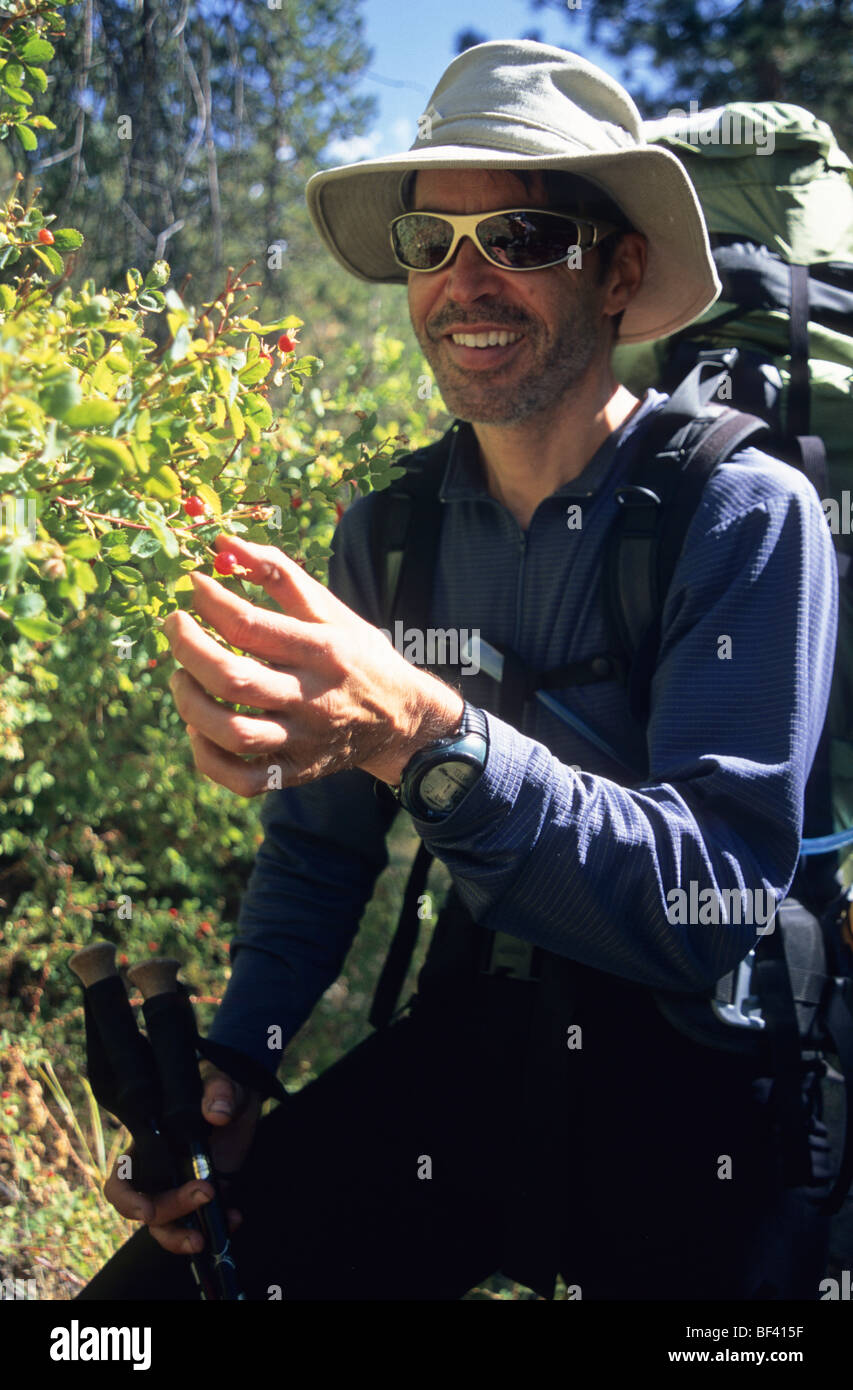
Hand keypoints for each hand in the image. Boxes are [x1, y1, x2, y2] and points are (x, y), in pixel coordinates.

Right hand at [104, 1065, 261, 1255]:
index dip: (127, 1200)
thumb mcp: (222, 1082)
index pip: (121, 1181)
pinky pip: (202, 1223)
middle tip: (206, 1192)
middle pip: (150, 1208)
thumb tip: (217, 1113)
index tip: (148, 1212)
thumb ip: (218, 1092)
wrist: (244, 1102)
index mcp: (149, 1145)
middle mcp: (160, 1172)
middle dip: (174, 1208)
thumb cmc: (221, 1087)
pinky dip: (217, 1227)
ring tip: (206, 1238)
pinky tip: (235, 1218)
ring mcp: (182, 1187)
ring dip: (183, 1236)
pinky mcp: (206, 1196)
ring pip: (169, 1226)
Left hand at [162, 533, 463, 795]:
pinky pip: (241, 778)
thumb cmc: (357, 655)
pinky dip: (208, 757)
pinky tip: (199, 730)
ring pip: (232, 732)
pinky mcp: (294, 772)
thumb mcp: (330, 610)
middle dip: (188, 648)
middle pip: (233, 680)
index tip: (192, 585)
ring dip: (190, 703)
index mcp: (323, 651)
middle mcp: (313, 698)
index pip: (250, 625)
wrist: (401, 719)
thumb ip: (279, 574)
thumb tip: (225, 544)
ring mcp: (302, 741)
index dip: (209, 601)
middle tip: (174, 626)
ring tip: (180, 678)